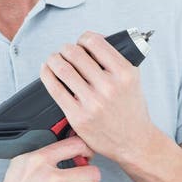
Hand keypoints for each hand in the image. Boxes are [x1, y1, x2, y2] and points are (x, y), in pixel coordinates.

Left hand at [39, 31, 153, 164]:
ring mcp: (93, 102)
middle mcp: (109, 87)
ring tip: (54, 60)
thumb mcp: (133, 80)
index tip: (80, 43)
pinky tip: (47, 71)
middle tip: (64, 52)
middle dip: (66, 49)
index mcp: (124, 73)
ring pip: (63, 69)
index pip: (94, 42)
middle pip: (75, 53)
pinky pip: (56, 89)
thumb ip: (116, 61)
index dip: (83, 39)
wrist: (134, 142)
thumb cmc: (131, 112)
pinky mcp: (79, 116)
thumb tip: (92, 44)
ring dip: (54, 59)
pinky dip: (47, 75)